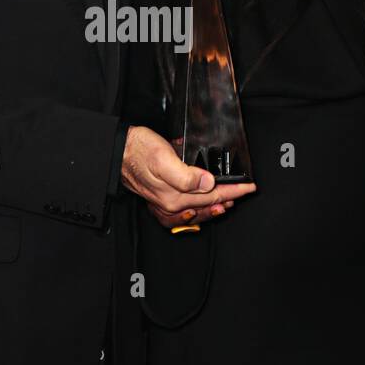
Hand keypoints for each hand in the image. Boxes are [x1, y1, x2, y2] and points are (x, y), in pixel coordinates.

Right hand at [121, 125, 256, 224]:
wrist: (116, 151)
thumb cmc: (137, 150)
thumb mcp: (164, 157)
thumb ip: (186, 174)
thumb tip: (207, 183)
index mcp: (174, 195)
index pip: (212, 195)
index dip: (233, 190)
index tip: (248, 187)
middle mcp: (169, 203)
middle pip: (207, 204)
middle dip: (228, 198)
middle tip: (244, 192)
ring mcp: (163, 203)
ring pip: (196, 211)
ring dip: (213, 208)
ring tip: (227, 203)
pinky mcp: (158, 199)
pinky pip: (180, 215)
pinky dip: (193, 214)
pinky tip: (197, 212)